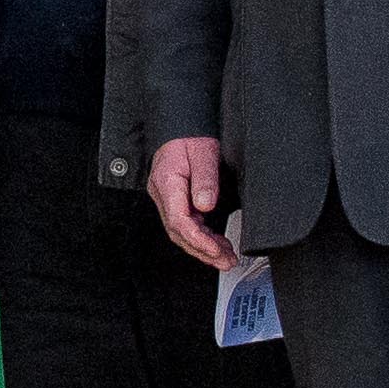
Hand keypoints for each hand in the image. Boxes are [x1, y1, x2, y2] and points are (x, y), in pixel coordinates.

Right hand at [147, 134, 237, 271]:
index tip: (216, 250)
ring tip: (224, 258)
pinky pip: (186, 223)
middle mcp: (163, 194)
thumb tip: (206, 205)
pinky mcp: (176, 199)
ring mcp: (167, 198)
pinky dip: (201, 236)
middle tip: (225, 261)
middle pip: (178, 232)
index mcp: (166, 183)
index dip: (198, 240)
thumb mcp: (204, 152)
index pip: (178, 221)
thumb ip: (205, 180)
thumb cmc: (189, 136)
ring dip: (203, 247)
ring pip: (182, 231)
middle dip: (202, 251)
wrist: (181, 126)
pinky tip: (216, 243)